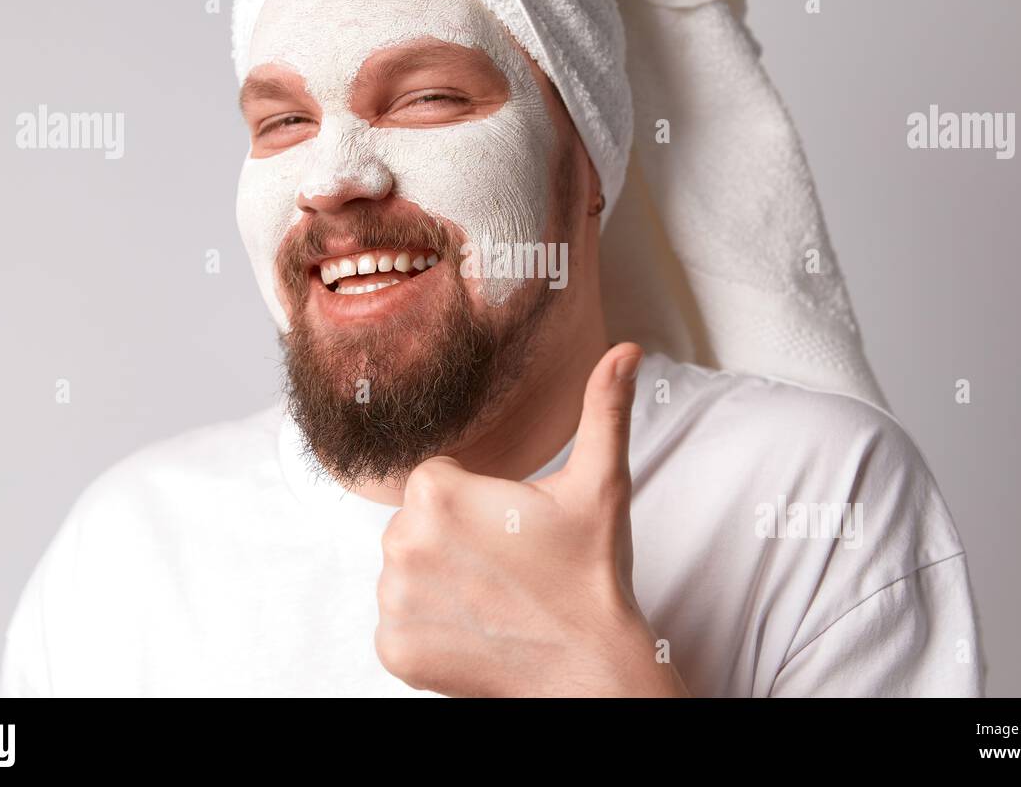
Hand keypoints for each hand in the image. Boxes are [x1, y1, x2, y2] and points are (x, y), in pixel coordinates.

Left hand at [374, 342, 689, 696]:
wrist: (591, 670)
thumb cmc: (591, 574)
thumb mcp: (600, 484)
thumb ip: (604, 408)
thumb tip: (626, 349)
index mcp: (436, 493)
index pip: (437, 480)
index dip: (479, 501)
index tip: (513, 528)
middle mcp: (399, 544)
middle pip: (416, 523)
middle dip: (455, 538)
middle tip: (509, 562)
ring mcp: (393, 602)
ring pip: (406, 572)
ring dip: (440, 580)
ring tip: (495, 595)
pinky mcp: (393, 649)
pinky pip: (400, 621)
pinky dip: (430, 626)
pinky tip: (476, 628)